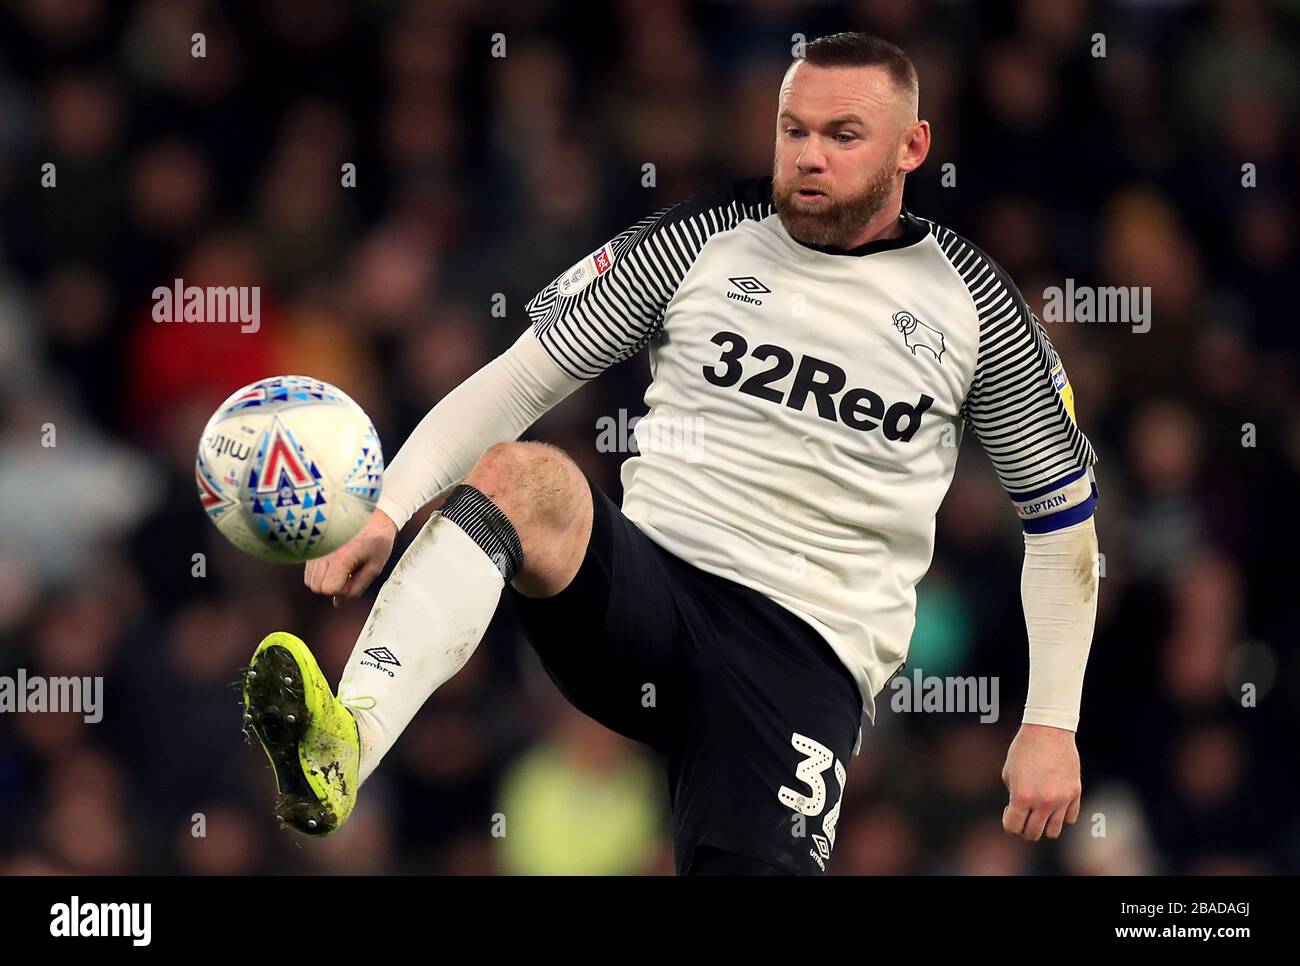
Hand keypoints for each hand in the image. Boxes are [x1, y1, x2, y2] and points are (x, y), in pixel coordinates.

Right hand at [304, 508, 397, 606]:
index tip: (354, 578)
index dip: (342, 591)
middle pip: (316, 587)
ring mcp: (316, 547)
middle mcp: (324, 552)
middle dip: (333, 586)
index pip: (328, 589)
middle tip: (350, 574)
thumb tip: (338, 603)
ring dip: (325, 580)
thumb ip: (357, 589)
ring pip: (310, 580)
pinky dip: (320, 571)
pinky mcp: (312, 545)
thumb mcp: (374, 567)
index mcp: (342, 557)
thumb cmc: (377, 538)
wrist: (372, 513)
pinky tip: (335, 562)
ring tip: (343, 567)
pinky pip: (308, 569)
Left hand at [1000, 723, 1081, 840]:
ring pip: (1053, 832)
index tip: (1009, 811)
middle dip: (1024, 828)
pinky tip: (1053, 805)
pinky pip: (1069, 818)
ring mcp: (1062, 799)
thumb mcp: (1009, 773)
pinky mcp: (1075, 793)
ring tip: (1038, 813)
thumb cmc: (1024, 748)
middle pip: (1033, 833)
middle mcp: (1044, 802)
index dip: (1008, 822)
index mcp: (1023, 797)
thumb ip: (1014, 796)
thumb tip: (1019, 813)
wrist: (1048, 729)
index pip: (1013, 827)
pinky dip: (1060, 817)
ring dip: (1043, 826)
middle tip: (1023, 815)